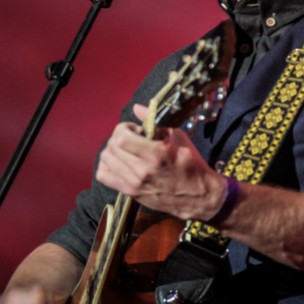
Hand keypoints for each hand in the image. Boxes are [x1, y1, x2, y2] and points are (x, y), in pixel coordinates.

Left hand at [96, 104, 225, 220]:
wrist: (199, 195)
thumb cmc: (191, 163)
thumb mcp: (178, 137)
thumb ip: (154, 122)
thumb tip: (137, 108)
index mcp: (156, 154)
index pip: (121, 137)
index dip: (124, 128)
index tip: (135, 129)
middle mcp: (142, 170)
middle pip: (111, 147)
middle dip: (118, 137)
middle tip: (131, 138)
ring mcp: (134, 184)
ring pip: (105, 160)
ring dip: (112, 150)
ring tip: (125, 150)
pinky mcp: (131, 193)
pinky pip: (104, 176)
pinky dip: (106, 165)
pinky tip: (119, 162)